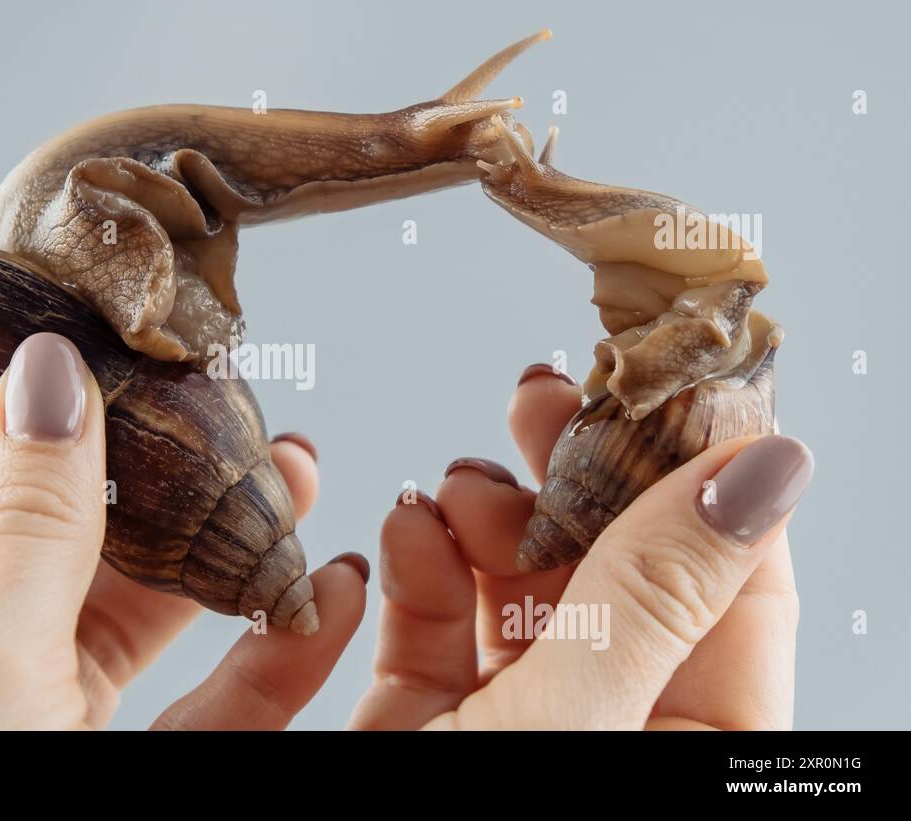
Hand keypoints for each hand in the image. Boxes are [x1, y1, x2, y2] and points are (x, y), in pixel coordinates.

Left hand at [0, 332, 366, 728]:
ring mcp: (11, 722)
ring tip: (285, 462)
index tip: (47, 311)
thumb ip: (22, 530)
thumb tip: (44, 377)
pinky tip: (315, 591)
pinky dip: (253, 649)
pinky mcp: (90, 769)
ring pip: (115, 606)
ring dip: (204, 538)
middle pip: (26, 525)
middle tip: (195, 383)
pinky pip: (181, 699)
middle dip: (122, 454)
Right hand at [349, 364, 811, 729]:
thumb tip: (761, 468)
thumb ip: (651, 592)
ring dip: (486, 518)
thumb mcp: (573, 720)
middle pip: (618, 578)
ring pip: (521, 594)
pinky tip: (408, 527)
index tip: (678, 381)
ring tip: (461, 482)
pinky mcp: (419, 724)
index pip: (736, 596)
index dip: (713, 482)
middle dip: (577, 479)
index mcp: (680, 748)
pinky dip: (418, 567)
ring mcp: (512, 727)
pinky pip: (431, 630)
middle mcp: (607, 730)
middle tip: (549, 397)